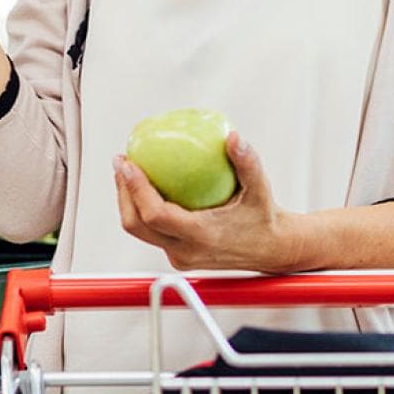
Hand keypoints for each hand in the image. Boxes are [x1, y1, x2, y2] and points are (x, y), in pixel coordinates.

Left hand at [114, 132, 307, 273]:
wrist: (271, 250)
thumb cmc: (265, 219)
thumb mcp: (261, 189)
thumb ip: (247, 163)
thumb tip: (232, 137)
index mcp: (201, 237)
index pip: (155, 215)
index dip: (135, 189)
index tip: (128, 163)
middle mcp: (185, 251)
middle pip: (136, 225)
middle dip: (123, 192)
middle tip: (122, 162)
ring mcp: (179, 256)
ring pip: (139, 231)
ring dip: (128, 201)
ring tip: (127, 170)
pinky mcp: (178, 255)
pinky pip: (150, 232)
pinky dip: (141, 209)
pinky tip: (144, 185)